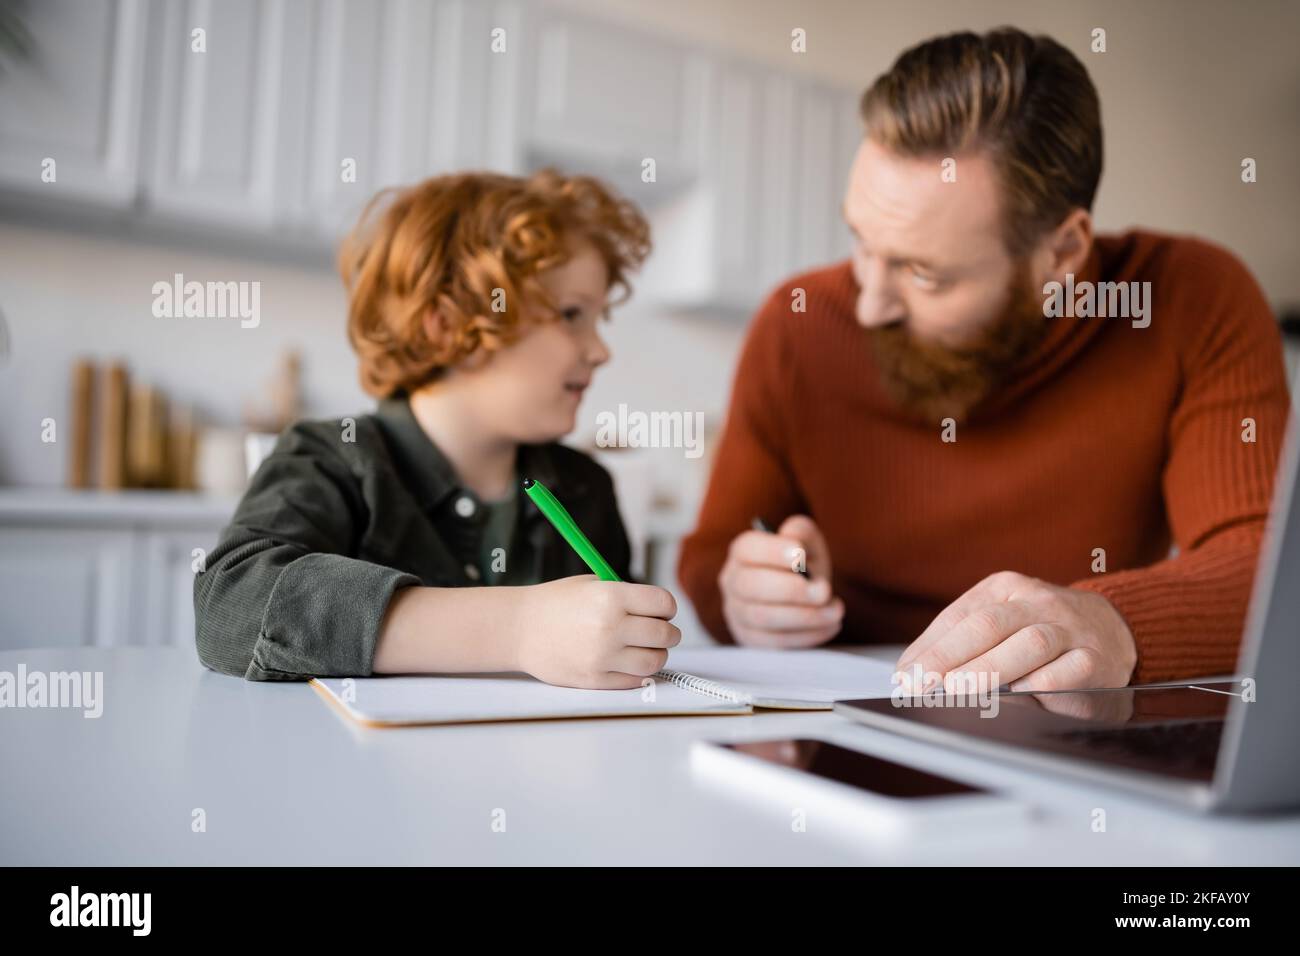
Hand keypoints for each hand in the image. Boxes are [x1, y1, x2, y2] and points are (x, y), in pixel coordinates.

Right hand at [513, 575, 680, 688]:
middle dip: (668, 633)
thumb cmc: (555, 603)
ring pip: (654, 661)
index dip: (667, 608)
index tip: (662, 611)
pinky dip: (639, 672)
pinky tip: (629, 661)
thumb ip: (627, 595)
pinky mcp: (595, 679)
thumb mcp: (592, 584)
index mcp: (611, 597)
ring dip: (657, 655)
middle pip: (664, 635)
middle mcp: (610, 627)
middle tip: (662, 632)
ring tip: (646, 648)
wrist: (519, 629)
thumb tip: (660, 611)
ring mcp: (603, 656)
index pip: (663, 604)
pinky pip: (635, 680)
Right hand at [718, 515, 843, 647]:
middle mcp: (733, 581)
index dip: (772, 551)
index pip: (747, 549)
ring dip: (804, 616)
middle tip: (824, 591)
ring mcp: (737, 613)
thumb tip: (795, 542)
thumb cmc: (803, 564)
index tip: (800, 555)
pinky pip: (774, 642)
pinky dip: (806, 636)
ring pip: (762, 618)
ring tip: (836, 610)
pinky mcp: (751, 639)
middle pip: (751, 586)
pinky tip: (830, 625)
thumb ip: (800, 532)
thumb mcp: (806, 541)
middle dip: (791, 590)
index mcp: (742, 552)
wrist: (803, 595)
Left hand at [896, 571, 1136, 692]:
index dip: (929, 646)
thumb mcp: (1005, 620)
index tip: (905, 674)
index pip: (959, 616)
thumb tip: (915, 671)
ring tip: (957, 688)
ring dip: (988, 669)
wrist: (1118, 630)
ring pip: (1027, 643)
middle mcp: (1038, 602)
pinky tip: (1014, 697)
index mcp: (1006, 588)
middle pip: (988, 625)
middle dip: (948, 656)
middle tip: (921, 682)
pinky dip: (1037, 685)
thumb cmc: (1045, 630)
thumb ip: (965, 641)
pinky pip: (1064, 671)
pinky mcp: (1095, 660)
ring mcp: (1070, 629)